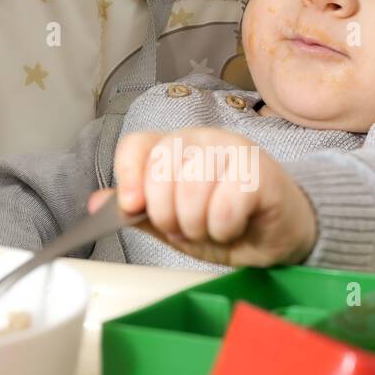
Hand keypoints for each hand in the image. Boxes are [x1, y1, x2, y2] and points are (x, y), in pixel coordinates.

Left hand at [88, 127, 316, 266]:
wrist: (279, 235)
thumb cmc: (228, 224)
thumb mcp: (174, 224)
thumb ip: (139, 213)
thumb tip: (95, 203)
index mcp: (176, 147)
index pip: (138, 145)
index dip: (128, 176)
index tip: (133, 206)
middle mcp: (202, 140)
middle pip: (161, 169)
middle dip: (168, 215)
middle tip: (187, 227)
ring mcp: (233, 150)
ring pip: (191, 189)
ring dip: (197, 225)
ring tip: (212, 228)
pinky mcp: (260, 171)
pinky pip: (224, 206)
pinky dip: (224, 228)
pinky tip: (234, 226)